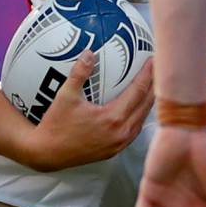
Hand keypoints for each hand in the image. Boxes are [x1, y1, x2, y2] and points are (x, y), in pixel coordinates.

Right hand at [23, 54, 154, 171]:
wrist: (47, 153)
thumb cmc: (55, 125)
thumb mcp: (65, 96)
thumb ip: (79, 73)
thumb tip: (89, 53)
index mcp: (113, 118)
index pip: (138, 92)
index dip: (147, 74)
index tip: (153, 60)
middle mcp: (121, 132)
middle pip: (146, 106)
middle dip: (154, 87)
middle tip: (158, 70)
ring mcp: (119, 144)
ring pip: (142, 120)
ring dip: (148, 103)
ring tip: (152, 88)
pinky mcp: (114, 151)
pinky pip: (133, 131)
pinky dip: (138, 117)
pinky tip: (136, 110)